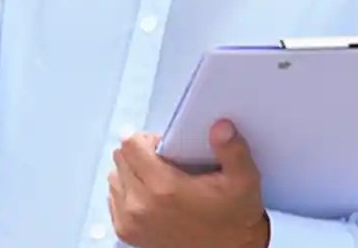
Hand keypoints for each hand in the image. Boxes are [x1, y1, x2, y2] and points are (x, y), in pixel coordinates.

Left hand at [107, 120, 269, 247]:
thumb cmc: (234, 217)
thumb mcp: (244, 181)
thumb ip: (232, 150)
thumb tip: (221, 126)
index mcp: (164, 188)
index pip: (130, 144)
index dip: (147, 139)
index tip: (165, 146)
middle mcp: (140, 205)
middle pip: (120, 158)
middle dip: (139, 154)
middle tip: (165, 163)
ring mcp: (130, 221)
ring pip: (114, 176)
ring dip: (131, 172)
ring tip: (158, 179)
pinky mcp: (126, 232)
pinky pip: (113, 197)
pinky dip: (127, 192)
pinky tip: (150, 195)